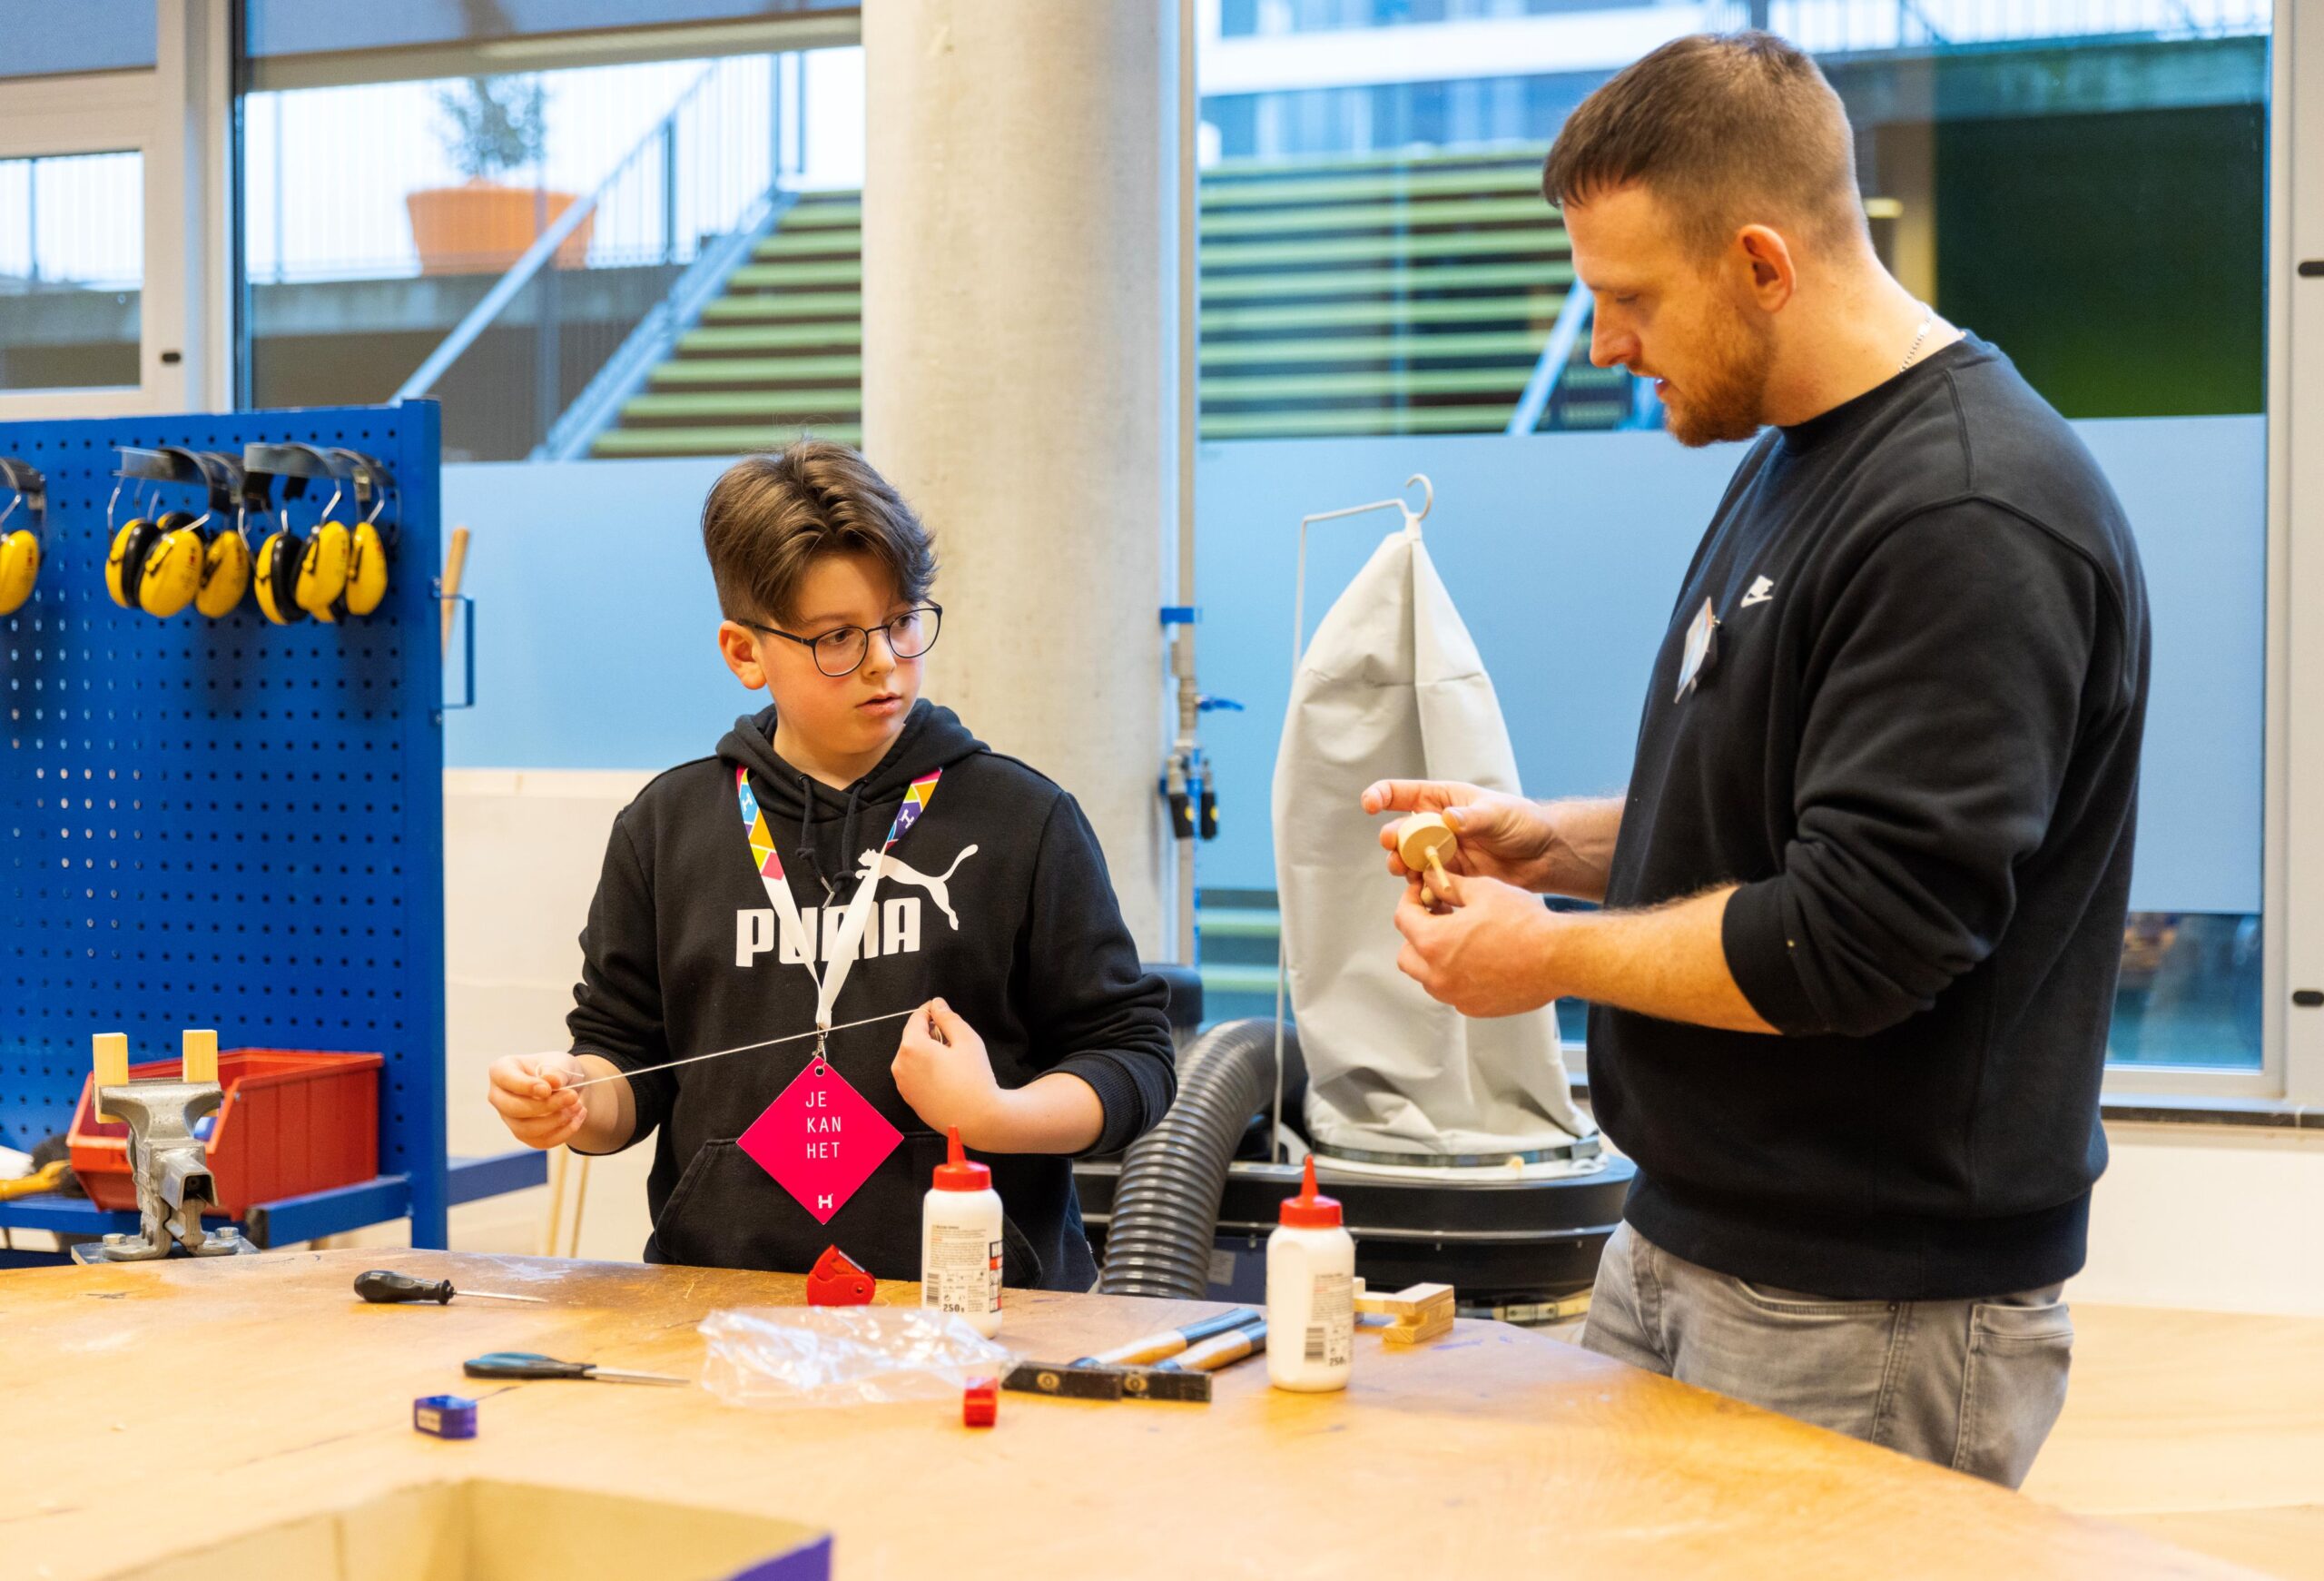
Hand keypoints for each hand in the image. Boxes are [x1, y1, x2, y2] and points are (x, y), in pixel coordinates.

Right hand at [488, 1051, 590, 1149]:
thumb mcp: (560, 1061)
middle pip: (513, 1108)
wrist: (567, 1086)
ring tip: (578, 1106)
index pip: (505, 1079)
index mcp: (501, 1070)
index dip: (525, 1086)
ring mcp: (509, 1118)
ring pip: (525, 1129)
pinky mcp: (523, 1135)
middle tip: (573, 1096)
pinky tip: (578, 1117)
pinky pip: (540, 1141)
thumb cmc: (557, 1070)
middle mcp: (499, 1096)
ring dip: (556, 1120)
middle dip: (546, 1105)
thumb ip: (555, 1070)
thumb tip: (551, 1080)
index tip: (547, 1090)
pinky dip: (563, 1132)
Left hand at [892, 998, 1002, 1143]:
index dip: (931, 1010)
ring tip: (952, 1061)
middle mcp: (900, 1065)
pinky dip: (925, 1068)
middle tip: (954, 1040)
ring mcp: (902, 1084)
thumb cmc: (974, 1079)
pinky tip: (946, 1076)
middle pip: (912, 1037)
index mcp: (911, 1047)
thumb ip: (948, 1018)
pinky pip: (914, 1073)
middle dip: (930, 1033)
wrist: (976, 1120)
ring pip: (912, 1056)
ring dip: (927, 1051)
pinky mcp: (908, 1098)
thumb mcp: (967, 1039)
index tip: (943, 1009)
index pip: (916, 1017)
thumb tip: (937, 1004)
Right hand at [1363, 779, 1560, 890]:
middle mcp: (1435, 826)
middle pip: (1400, 832)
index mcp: (1442, 800)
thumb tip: (1449, 820)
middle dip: (1392, 841)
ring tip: (1409, 874)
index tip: (1369, 805)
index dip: (1381, 796)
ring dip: (1402, 866)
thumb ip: (1474, 818)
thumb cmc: (1523, 823)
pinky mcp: (1449, 877)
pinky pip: (1425, 884)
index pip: (1402, 793)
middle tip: (1396, 850)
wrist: (1543, 857)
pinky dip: (1421, 890)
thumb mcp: (1500, 814)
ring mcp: (1440, 853)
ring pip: (1408, 860)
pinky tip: (1427, 895)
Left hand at [1392, 874, 1560, 1017]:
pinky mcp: (1474, 1008)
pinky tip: (1479, 958)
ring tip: (1461, 938)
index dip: (1410, 901)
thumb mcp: (1483, 890)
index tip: (1421, 894)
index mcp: (1434, 943)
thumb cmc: (1525, 924)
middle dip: (1417, 934)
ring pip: (1428, 977)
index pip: (1403, 919)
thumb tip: (1431, 879)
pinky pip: (1452, 991)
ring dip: (1434, 957)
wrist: (1559, 958)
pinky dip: (1456, 976)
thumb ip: (1449, 885)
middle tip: (1438, 917)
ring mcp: (1456, 996)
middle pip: (1407, 954)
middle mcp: (1438, 975)